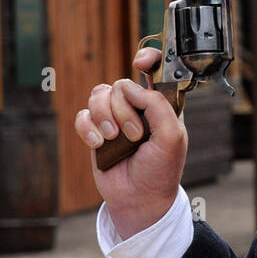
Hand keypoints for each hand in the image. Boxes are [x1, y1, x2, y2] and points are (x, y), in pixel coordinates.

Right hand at [75, 47, 188, 238]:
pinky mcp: (95, 130)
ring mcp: (115, 117)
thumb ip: (158, 106)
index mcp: (162, 105)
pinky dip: (89, 128)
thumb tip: (132, 85)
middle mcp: (138, 107)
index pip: (155, 71)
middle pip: (121, 85)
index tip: (139, 63)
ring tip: (115, 140)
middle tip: (136, 135)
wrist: (139, 197)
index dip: (148, 60)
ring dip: (106, 118)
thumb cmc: (161, 169)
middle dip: (125, 110)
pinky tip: (99, 144)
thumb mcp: (172, 137)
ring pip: (99, 95)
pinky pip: (82, 115)